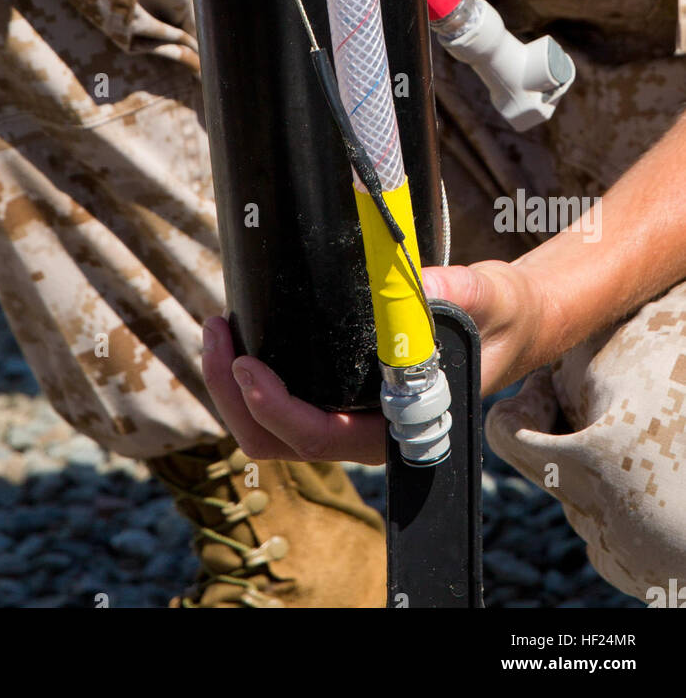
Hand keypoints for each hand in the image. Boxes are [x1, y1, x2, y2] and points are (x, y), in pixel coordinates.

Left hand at [202, 259, 547, 463]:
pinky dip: (248, 376)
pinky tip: (240, 336)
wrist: (511, 323)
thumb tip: (419, 286)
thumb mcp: (488, 298)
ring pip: (269, 429)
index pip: (321, 437)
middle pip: (277, 442)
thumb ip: (459, 294)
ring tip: (219, 328)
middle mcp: (367, 433)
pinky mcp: (337, 395)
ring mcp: (348, 418)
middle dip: (233, 395)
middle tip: (216, 332)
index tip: (245, 364)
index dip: (276, 408)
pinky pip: (279, 404)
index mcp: (399, 428)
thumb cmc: (500, 318)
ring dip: (231, 386)